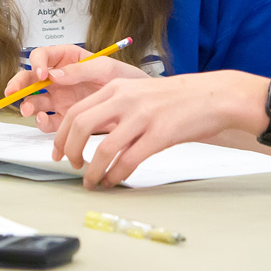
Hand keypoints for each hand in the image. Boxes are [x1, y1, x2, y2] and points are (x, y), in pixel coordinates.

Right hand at [0, 44, 148, 131]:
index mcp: (68, 59)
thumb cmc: (128, 80)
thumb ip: (80, 70)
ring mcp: (61, 99)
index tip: (42, 74)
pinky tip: (44, 122)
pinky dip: (42, 123)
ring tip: (28, 110)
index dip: (37, 64)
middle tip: (13, 93)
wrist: (143, 107)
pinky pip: (48, 122)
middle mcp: (59, 78)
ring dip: (27, 104)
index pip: (43, 56)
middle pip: (30, 79)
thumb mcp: (107, 69)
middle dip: (19, 84)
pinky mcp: (66, 118)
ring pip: (35, 101)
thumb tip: (53, 74)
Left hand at [54, 69, 266, 188]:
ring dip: (92, 171)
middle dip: (70, 152)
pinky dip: (115, 175)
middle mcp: (125, 99)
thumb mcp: (138, 91)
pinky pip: (128, 161)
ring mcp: (142, 116)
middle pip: (80, 127)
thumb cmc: (176, 98)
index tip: (57, 153)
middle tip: (72, 167)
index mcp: (116, 87)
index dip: (61, 136)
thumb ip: (113, 105)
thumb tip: (87, 130)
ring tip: (92, 182)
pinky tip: (113, 181)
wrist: (213, 96)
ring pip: (103, 149)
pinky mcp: (159, 135)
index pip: (75, 111)